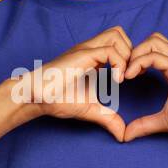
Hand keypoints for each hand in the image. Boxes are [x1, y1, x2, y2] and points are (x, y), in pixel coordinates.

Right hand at [24, 25, 131, 140]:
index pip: (118, 43)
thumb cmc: (57, 99)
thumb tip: (122, 135)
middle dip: (131, 51)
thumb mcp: (90, 109)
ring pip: (117, 34)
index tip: (132, 78)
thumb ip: (108, 119)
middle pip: (119, 33)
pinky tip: (117, 81)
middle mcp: (90, 49)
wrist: (36, 97)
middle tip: (131, 74)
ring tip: (123, 76)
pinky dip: (119, 64)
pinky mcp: (82, 55)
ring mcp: (85, 50)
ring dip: (126, 54)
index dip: (129, 58)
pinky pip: (109, 51)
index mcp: (92, 58)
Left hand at [122, 32, 167, 140]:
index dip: (136, 58)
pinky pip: (154, 56)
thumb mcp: (165, 120)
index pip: (152, 49)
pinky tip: (131, 77)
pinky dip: (139, 62)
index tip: (125, 77)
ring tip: (127, 74)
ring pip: (152, 41)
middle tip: (126, 72)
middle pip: (152, 39)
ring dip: (135, 54)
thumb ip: (145, 124)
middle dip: (134, 51)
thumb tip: (127, 135)